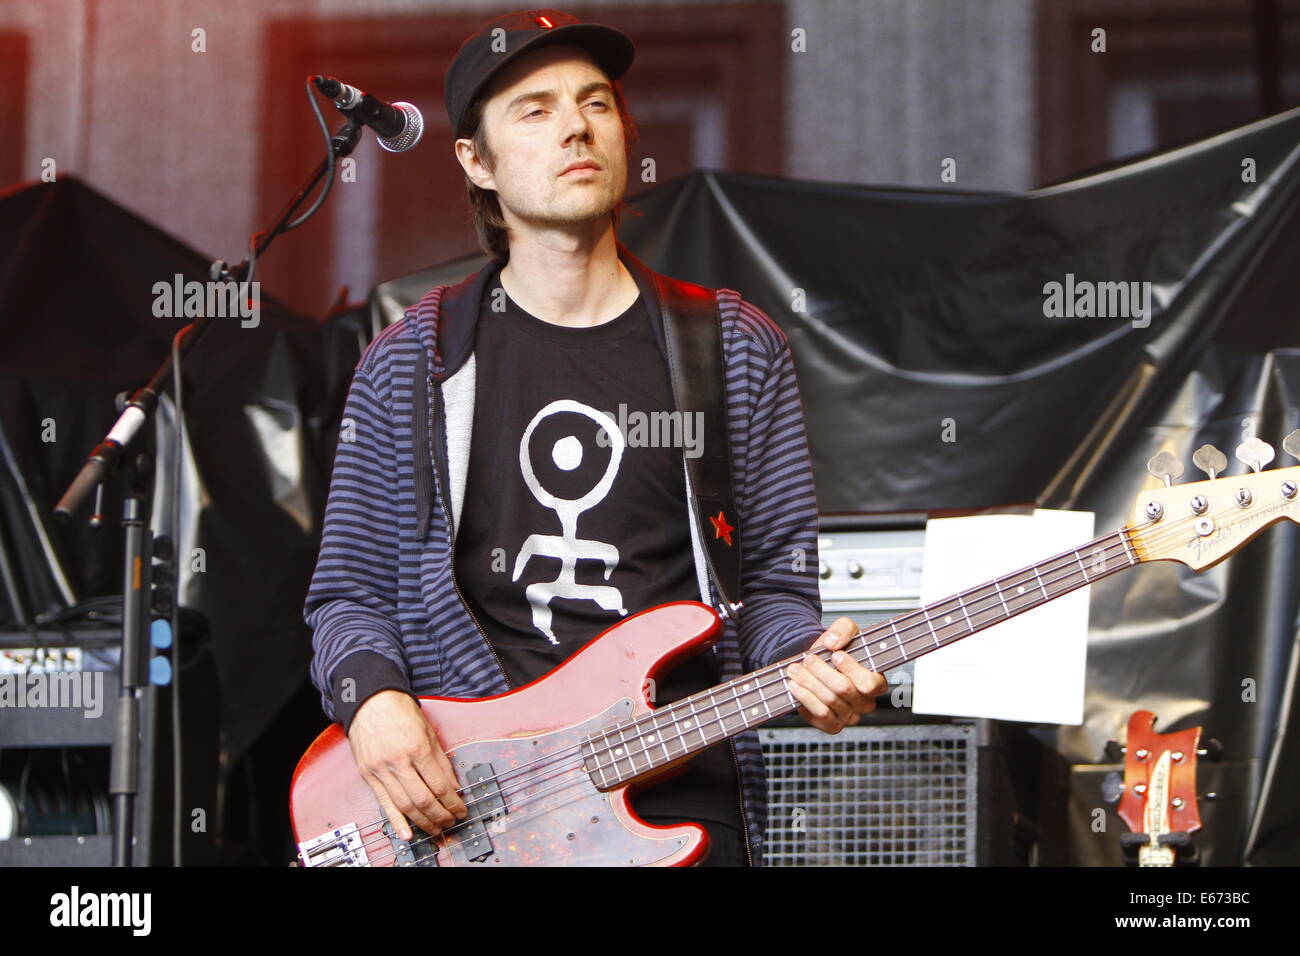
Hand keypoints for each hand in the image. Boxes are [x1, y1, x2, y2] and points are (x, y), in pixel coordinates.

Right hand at [346, 690, 467, 840]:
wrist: (370, 703)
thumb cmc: (400, 713)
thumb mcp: (428, 731)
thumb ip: (441, 761)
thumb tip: (453, 786)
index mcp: (417, 748)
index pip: (439, 784)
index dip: (453, 801)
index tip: (461, 808)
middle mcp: (398, 761)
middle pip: (423, 799)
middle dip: (440, 815)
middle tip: (451, 821)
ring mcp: (381, 770)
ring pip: (405, 805)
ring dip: (423, 821)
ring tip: (435, 829)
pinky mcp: (369, 776)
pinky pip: (384, 803)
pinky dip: (396, 821)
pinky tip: (407, 833)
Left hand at [784, 617, 887, 733]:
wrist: (818, 666)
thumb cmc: (836, 652)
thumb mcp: (843, 631)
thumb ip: (844, 629)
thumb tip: (834, 641)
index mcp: (876, 682)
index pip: (870, 683)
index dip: (851, 669)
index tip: (835, 655)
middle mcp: (866, 702)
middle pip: (844, 689)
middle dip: (821, 671)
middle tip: (808, 659)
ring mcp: (850, 716)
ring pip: (829, 701)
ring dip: (809, 683)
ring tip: (795, 670)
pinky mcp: (833, 725)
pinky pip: (820, 715)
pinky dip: (805, 699)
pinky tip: (795, 686)